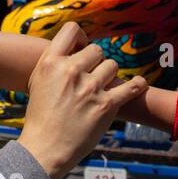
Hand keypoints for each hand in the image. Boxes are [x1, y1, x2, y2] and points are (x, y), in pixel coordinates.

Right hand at [18, 22, 147, 178]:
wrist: (45, 148)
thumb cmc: (40, 117)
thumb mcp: (38, 81)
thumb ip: (55, 63)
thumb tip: (74, 50)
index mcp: (51, 63)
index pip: (72, 30)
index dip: (81, 37)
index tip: (83, 48)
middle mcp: (71, 71)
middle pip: (96, 50)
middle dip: (96, 62)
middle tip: (93, 75)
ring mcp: (90, 88)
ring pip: (112, 66)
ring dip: (109, 76)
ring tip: (104, 87)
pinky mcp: (106, 105)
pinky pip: (130, 87)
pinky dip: (137, 85)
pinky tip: (139, 84)